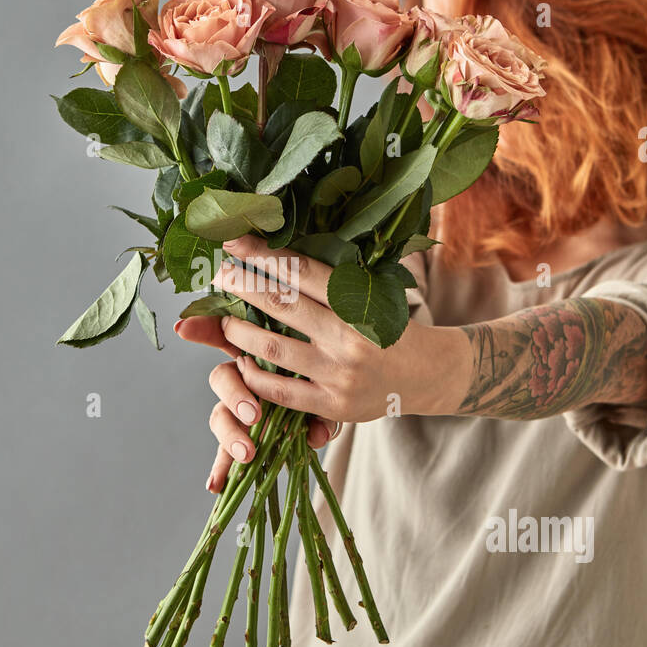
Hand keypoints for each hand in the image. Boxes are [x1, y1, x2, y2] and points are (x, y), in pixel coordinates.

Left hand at [173, 234, 464, 491]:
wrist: (429, 374)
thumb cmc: (392, 326)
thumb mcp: (373, 293)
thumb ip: (334, 280)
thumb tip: (279, 251)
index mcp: (360, 302)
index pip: (302, 271)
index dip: (263, 254)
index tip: (234, 241)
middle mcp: (349, 338)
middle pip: (281, 304)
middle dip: (242, 286)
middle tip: (217, 274)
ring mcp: (339, 374)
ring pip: (273, 349)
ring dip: (240, 331)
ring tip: (225, 320)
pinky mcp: (333, 405)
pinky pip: (281, 392)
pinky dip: (255, 376)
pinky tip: (242, 362)